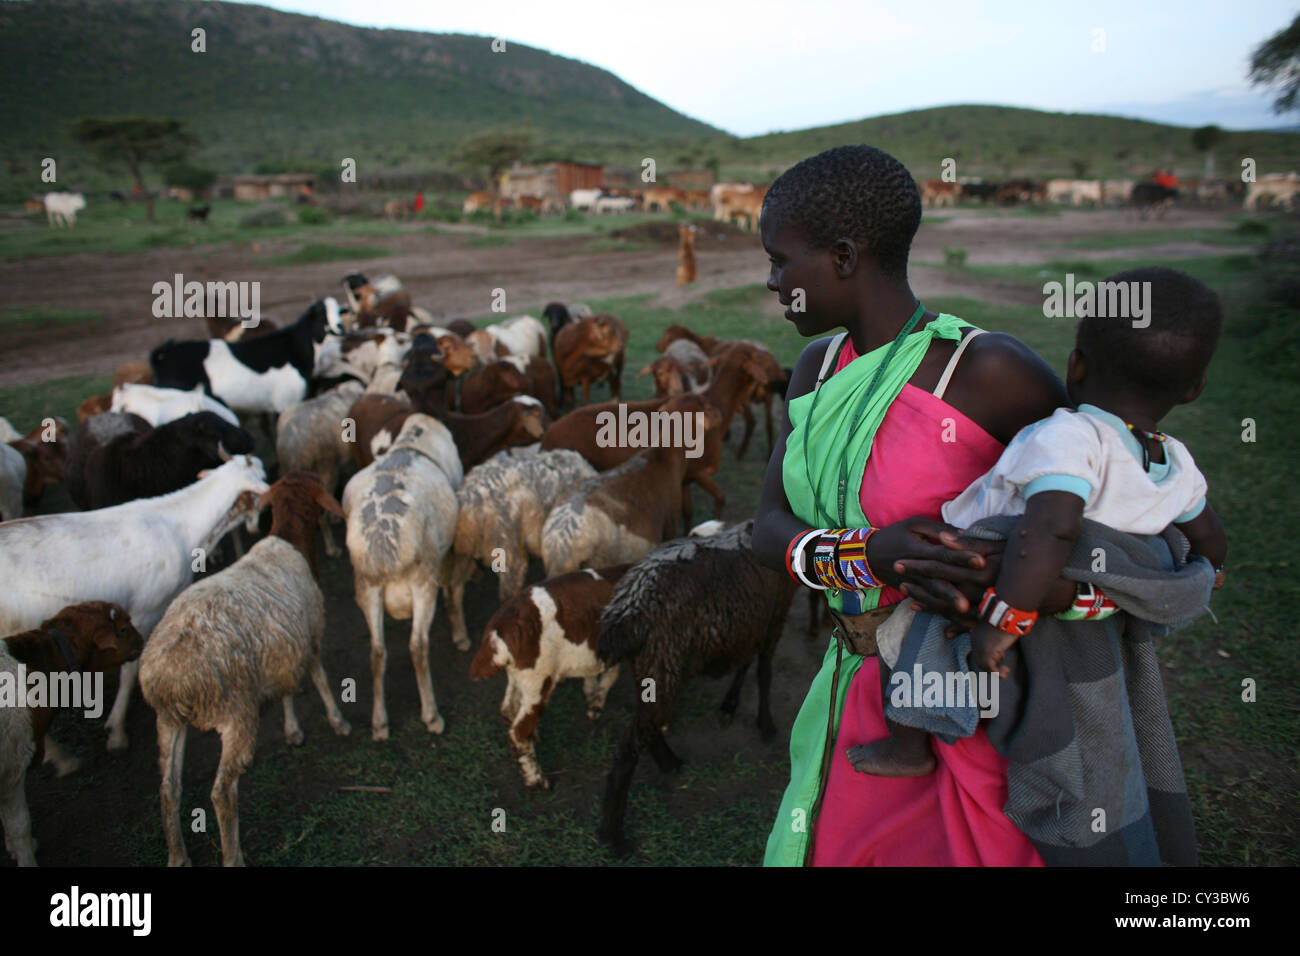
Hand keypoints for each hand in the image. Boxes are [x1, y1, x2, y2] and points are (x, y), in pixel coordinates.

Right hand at [869, 518, 1002, 619]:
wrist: (868, 555)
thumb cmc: (895, 535)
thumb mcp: (914, 524)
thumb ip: (939, 528)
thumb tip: (966, 533)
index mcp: (919, 550)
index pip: (943, 554)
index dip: (961, 557)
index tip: (981, 560)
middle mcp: (917, 571)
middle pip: (938, 582)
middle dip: (956, 592)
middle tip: (974, 599)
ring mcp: (915, 585)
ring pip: (935, 599)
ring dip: (950, 608)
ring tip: (967, 616)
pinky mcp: (914, 594)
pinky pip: (930, 607)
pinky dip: (944, 616)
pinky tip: (961, 625)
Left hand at [969, 621, 1014, 679]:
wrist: (1009, 612)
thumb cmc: (1008, 617)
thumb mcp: (999, 627)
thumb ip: (996, 636)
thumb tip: (995, 642)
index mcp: (976, 634)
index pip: (978, 651)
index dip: (989, 659)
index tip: (1000, 663)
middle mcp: (975, 641)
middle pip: (980, 660)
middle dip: (992, 666)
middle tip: (1004, 670)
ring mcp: (980, 647)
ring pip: (984, 665)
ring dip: (995, 671)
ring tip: (1006, 671)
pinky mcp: (988, 652)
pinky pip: (991, 667)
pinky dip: (997, 673)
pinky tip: (1006, 673)